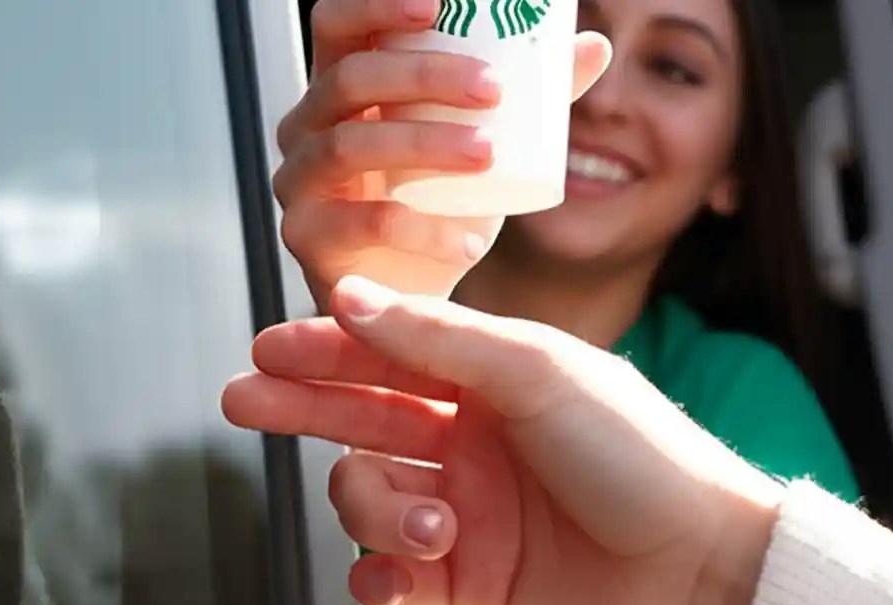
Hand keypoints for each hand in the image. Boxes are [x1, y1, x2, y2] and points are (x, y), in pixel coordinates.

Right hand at [222, 277, 783, 604]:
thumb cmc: (639, 454)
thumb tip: (353, 297)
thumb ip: (439, 338)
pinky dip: (380, 578)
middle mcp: (470, 440)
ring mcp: (466, 510)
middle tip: (244, 401)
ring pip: (369, 499)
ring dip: (378, 511)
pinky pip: (391, 576)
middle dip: (301, 408)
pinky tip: (394, 575)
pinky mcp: (469, 579)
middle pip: (359, 418)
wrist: (700, 566)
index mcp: (489, 380)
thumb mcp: (538, 371)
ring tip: (429, 527)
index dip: (323, 349)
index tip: (267, 349)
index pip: (386, 355)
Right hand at [275, 0, 610, 306]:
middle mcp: (307, 126)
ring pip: (348, 146)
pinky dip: (419, 229)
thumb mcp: (484, 141)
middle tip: (494, 90)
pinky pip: (359, 224)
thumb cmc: (440, 201)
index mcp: (341, 86)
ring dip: (424, 144)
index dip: (374, 4)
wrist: (414, 288)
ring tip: (488, 155)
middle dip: (424, 76)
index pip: (336, 23)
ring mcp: (298, 183)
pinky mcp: (306, 238)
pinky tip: (468, 239)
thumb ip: (532, 98)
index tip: (438, 5)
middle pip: (349, 78)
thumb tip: (594, 47)